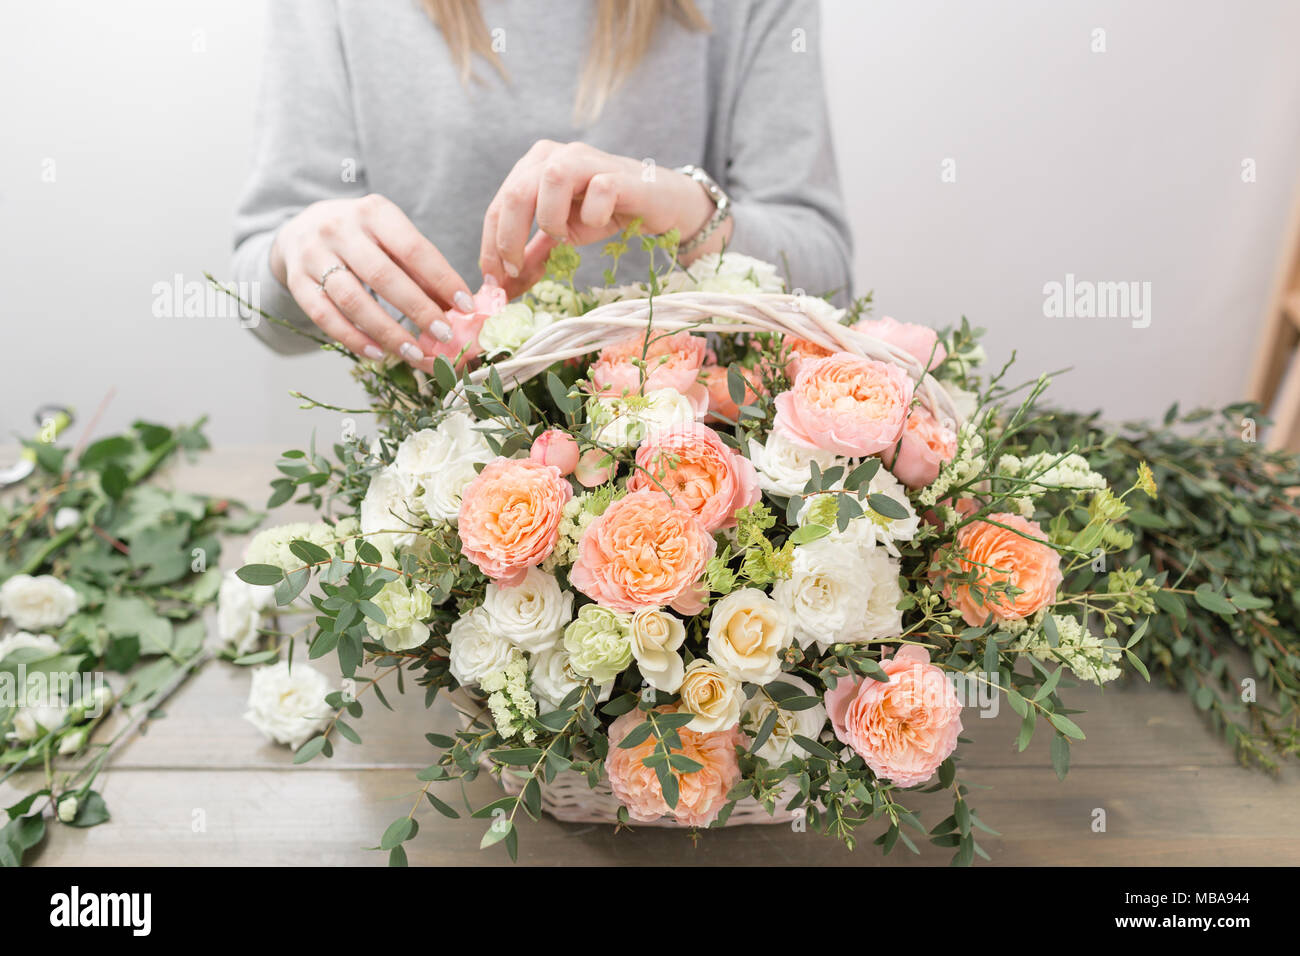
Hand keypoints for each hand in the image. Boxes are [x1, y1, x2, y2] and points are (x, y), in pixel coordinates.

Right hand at [270, 194, 474, 367]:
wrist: (301, 229)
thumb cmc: (361, 237)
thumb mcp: (391, 238)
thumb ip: (422, 269)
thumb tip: (459, 308)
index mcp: (373, 212)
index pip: (413, 248)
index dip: (442, 279)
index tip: (466, 306)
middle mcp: (340, 229)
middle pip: (382, 276)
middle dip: (418, 310)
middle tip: (445, 336)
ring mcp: (313, 255)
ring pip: (352, 300)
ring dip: (388, 332)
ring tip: (416, 354)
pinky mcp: (297, 281)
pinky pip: (325, 317)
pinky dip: (354, 339)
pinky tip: (379, 354)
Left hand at [479, 141, 726, 293]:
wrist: (658, 202)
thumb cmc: (606, 212)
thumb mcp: (561, 236)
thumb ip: (532, 255)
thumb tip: (503, 286)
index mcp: (534, 165)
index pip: (499, 204)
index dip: (491, 244)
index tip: (495, 280)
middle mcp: (556, 155)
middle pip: (516, 193)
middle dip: (510, 239)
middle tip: (516, 271)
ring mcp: (588, 160)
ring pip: (550, 180)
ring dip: (550, 219)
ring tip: (563, 237)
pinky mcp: (619, 174)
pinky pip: (598, 190)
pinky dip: (592, 215)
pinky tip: (599, 223)